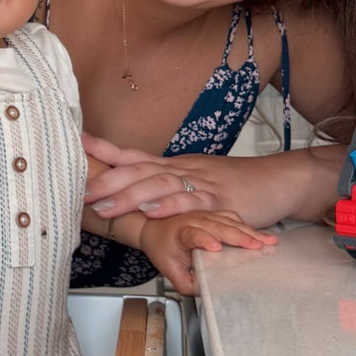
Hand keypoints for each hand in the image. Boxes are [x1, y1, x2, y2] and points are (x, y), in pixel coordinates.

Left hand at [84, 134, 225, 218]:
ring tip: (103, 206)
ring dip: (129, 196)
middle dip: (106, 180)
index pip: (133, 155)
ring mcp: (202, 184)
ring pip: (159, 185)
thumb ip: (166, 185)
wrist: (280, 180)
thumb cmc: (236, 183)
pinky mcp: (221, 202)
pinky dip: (170, 206)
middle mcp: (182, 170)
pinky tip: (152, 211)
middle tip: (78, 191)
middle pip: (139, 170)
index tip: (76, 143)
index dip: (104, 150)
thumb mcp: (195, 180)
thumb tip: (135, 192)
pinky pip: (192, 202)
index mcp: (174, 166)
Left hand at [138, 209, 276, 294]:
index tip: (215, 248)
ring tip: (268, 242)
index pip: (193, 234)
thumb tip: (206, 291)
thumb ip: (185, 283)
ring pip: (231, 222)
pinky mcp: (216, 216)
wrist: (154, 227)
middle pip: (219, 226)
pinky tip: (262, 237)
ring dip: (250, 232)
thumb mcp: (168, 270)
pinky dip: (249, 228)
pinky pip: (234, 219)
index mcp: (180, 232)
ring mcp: (207, 216)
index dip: (204, 239)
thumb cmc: (162, 248)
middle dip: (239, 236)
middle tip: (257, 246)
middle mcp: (195, 220)